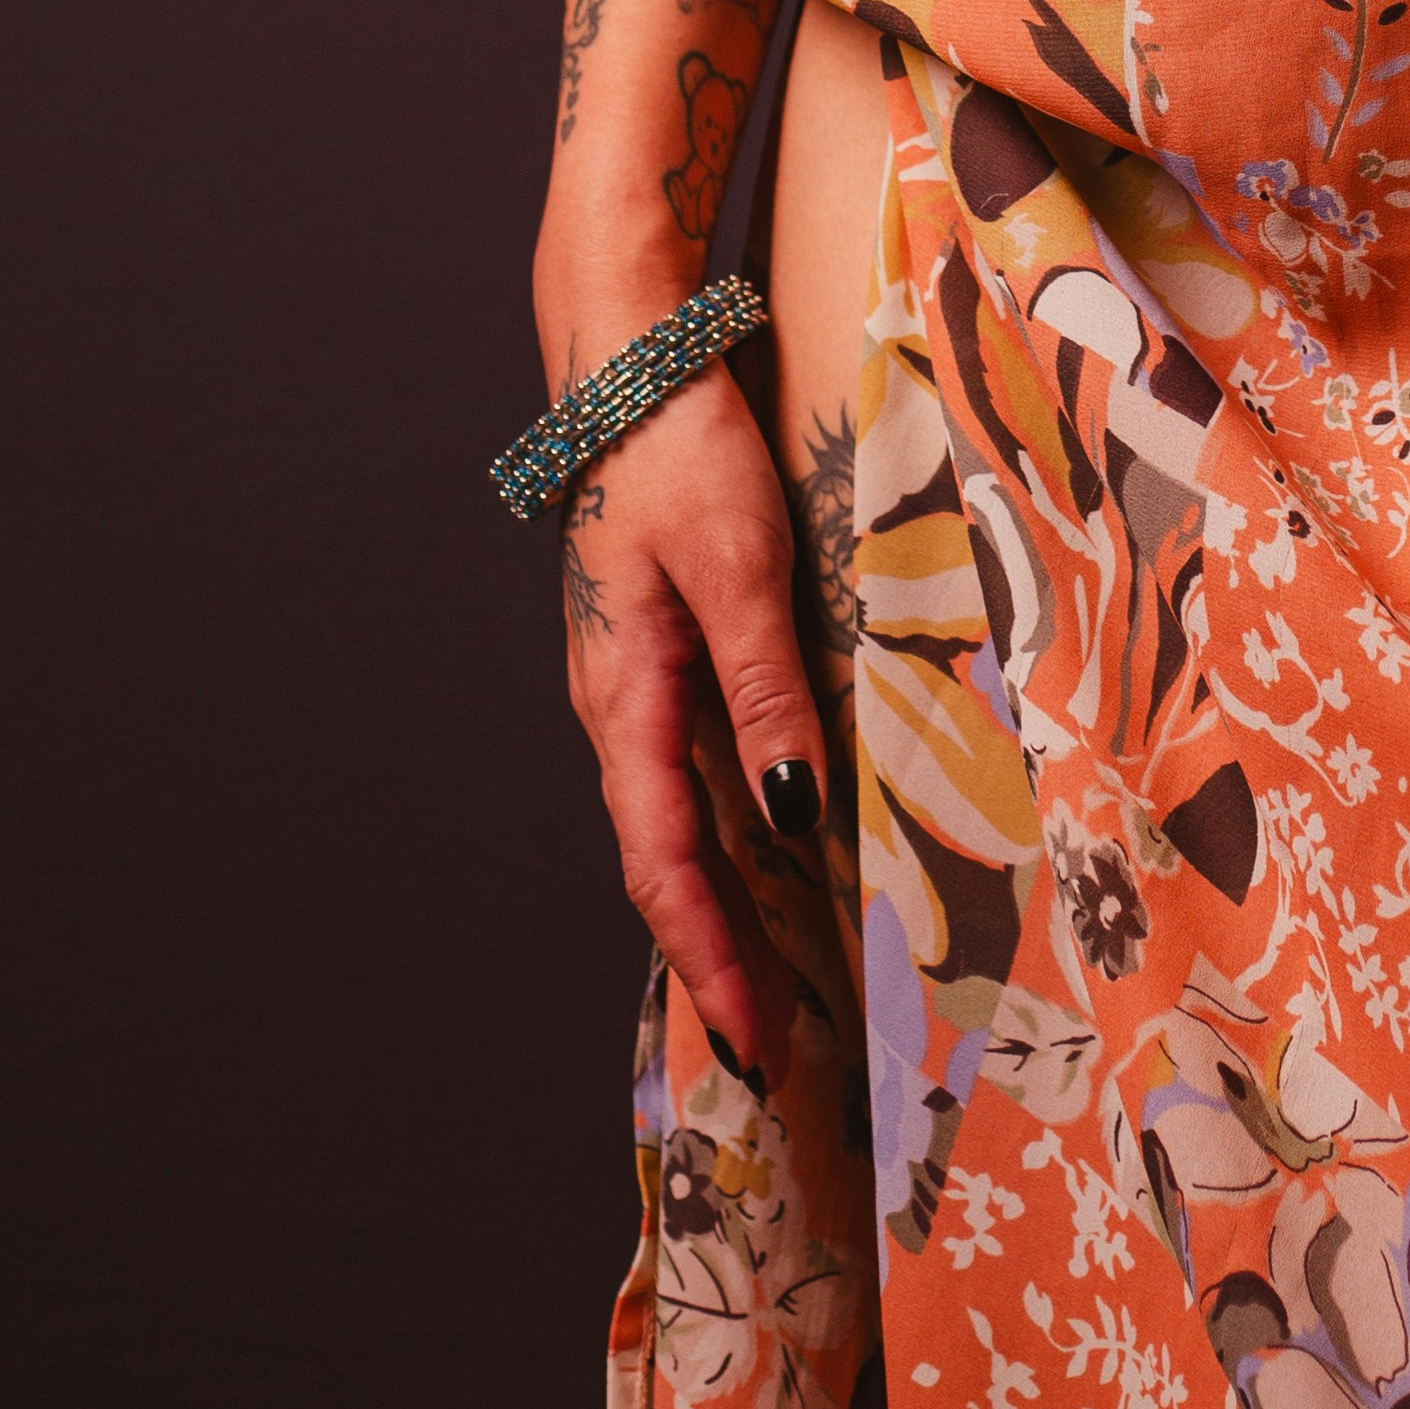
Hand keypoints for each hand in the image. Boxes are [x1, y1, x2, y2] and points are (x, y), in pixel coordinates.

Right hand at [555, 350, 827, 1070]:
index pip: (663, 862)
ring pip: (680, 822)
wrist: (629, 357)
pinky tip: (775, 857)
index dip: (707, 956)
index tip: (749, 1041)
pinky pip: (694, 768)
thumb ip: (763, 693)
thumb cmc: (682, 451)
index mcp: (624, 697)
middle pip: (667, 862)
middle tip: (772, 1051)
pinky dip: (731, 834)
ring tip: (781, 983)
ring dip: (725, 905)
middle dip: (716, 959)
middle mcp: (620, 706)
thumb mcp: (738, 568)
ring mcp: (638, 681)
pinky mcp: (665, 650)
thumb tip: (788, 821)